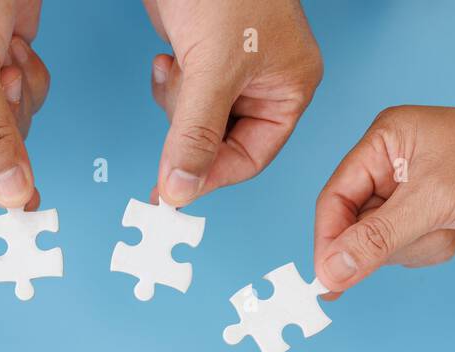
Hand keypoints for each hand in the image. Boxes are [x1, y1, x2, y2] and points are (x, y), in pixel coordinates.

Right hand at [0, 0, 47, 208]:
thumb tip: (9, 191)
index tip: (19, 196)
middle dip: (3, 119)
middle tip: (3, 82)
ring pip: (10, 122)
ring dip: (19, 95)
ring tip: (5, 56)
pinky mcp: (0, 56)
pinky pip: (26, 92)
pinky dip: (31, 75)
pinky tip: (17, 44)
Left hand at [144, 0, 321, 204]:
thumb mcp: (211, 70)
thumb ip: (195, 134)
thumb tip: (181, 187)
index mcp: (288, 87)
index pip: (251, 155)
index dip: (212, 174)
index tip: (175, 191)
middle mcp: (265, 82)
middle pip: (221, 142)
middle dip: (190, 134)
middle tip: (165, 141)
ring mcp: (232, 71)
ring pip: (197, 122)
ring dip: (176, 106)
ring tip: (174, 70)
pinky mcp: (202, 57)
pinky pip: (183, 96)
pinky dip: (169, 86)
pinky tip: (167, 58)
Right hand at [314, 105, 454, 295]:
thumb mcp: (436, 202)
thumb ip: (378, 239)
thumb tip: (331, 271)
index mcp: (384, 140)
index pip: (334, 199)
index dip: (330, 242)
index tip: (331, 281)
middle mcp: (391, 162)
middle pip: (353, 225)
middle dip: (386, 244)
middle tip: (426, 237)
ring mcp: (411, 188)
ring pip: (380, 243)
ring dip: (414, 248)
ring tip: (450, 228)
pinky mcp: (430, 211)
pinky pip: (407, 247)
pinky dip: (430, 250)